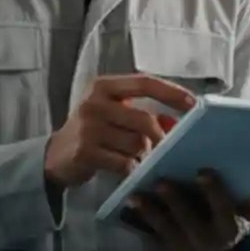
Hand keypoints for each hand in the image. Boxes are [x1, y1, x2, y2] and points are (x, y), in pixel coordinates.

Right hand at [44, 74, 194, 188]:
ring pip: (136, 143)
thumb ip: (142, 112)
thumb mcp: (114, 113)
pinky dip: (131, 168)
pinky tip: (126, 168)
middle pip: (144, 118)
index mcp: (104, 86)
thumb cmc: (94, 130)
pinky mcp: (86, 152)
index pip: (145, 82)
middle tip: (166, 146)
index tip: (194, 103)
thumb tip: (178, 122)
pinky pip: (123, 162)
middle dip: (160, 135)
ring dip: (142, 154)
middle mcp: (95, 102)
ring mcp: (89, 127)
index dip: (172, 92)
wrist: (56, 156)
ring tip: (135, 156)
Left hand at [127, 170, 249, 249]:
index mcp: (228, 227)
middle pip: (189, 220)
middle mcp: (206, 241)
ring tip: (137, 195)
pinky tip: (130, 209)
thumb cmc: (234, 231)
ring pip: (166, 230)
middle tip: (162, 181)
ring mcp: (183, 248)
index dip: (213, 191)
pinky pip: (151, 239)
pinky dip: (141, 224)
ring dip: (151, 212)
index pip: (221, 208)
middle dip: (176, 202)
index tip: (203, 171)